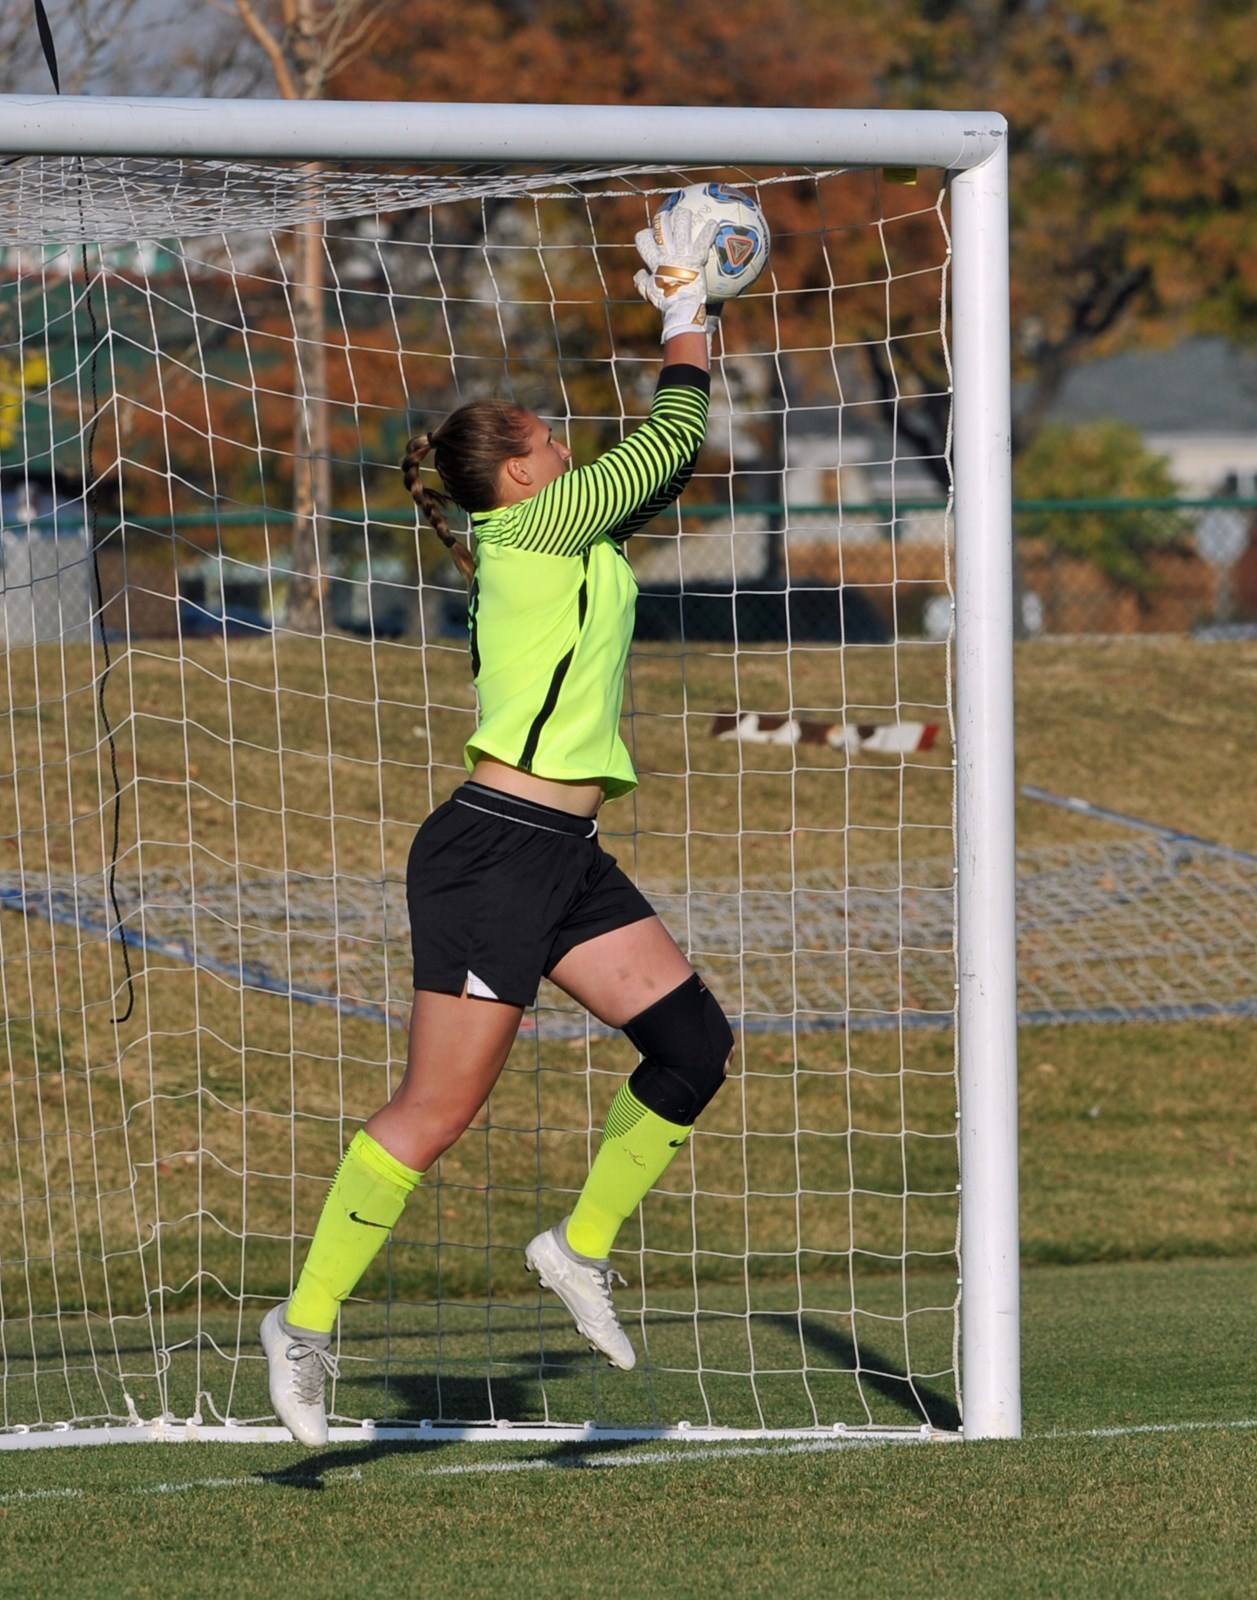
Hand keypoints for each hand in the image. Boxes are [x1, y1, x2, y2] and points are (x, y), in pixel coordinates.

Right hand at [634, 206, 719, 341]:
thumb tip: (638, 274)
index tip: (649, 234)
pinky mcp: (697, 259)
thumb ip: (642, 283)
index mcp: (655, 262)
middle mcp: (667, 254)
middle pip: (661, 228)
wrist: (682, 310)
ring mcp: (682, 255)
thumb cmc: (666, 305)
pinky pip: (703, 240)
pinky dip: (709, 231)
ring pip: (680, 226)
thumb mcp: (650, 294)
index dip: (645, 235)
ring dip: (683, 216)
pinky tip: (715, 224)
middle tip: (667, 215)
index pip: (643, 241)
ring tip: (686, 212)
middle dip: (663, 219)